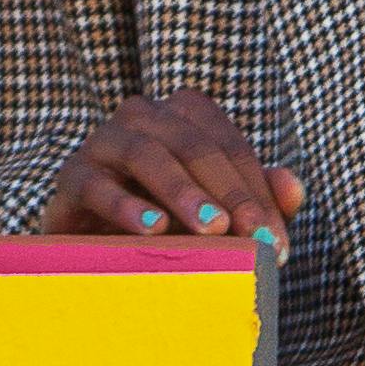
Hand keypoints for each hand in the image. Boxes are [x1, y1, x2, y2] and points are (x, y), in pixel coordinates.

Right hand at [39, 93, 306, 246]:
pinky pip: (97, 184)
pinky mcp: (71, 176)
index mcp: (185, 116)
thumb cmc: (168, 226)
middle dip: (230, 196)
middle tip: (253, 240)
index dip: (259, 196)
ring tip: (211, 230)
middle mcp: (144, 117)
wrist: (97, 249)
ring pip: (147, 154)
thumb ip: (259, 200)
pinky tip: (153, 228)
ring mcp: (104, 142)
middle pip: (195, 146)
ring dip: (182, 192)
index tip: (276, 246)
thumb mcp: (220, 217)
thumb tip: (294, 187)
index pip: (231, 148)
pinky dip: (126, 206)